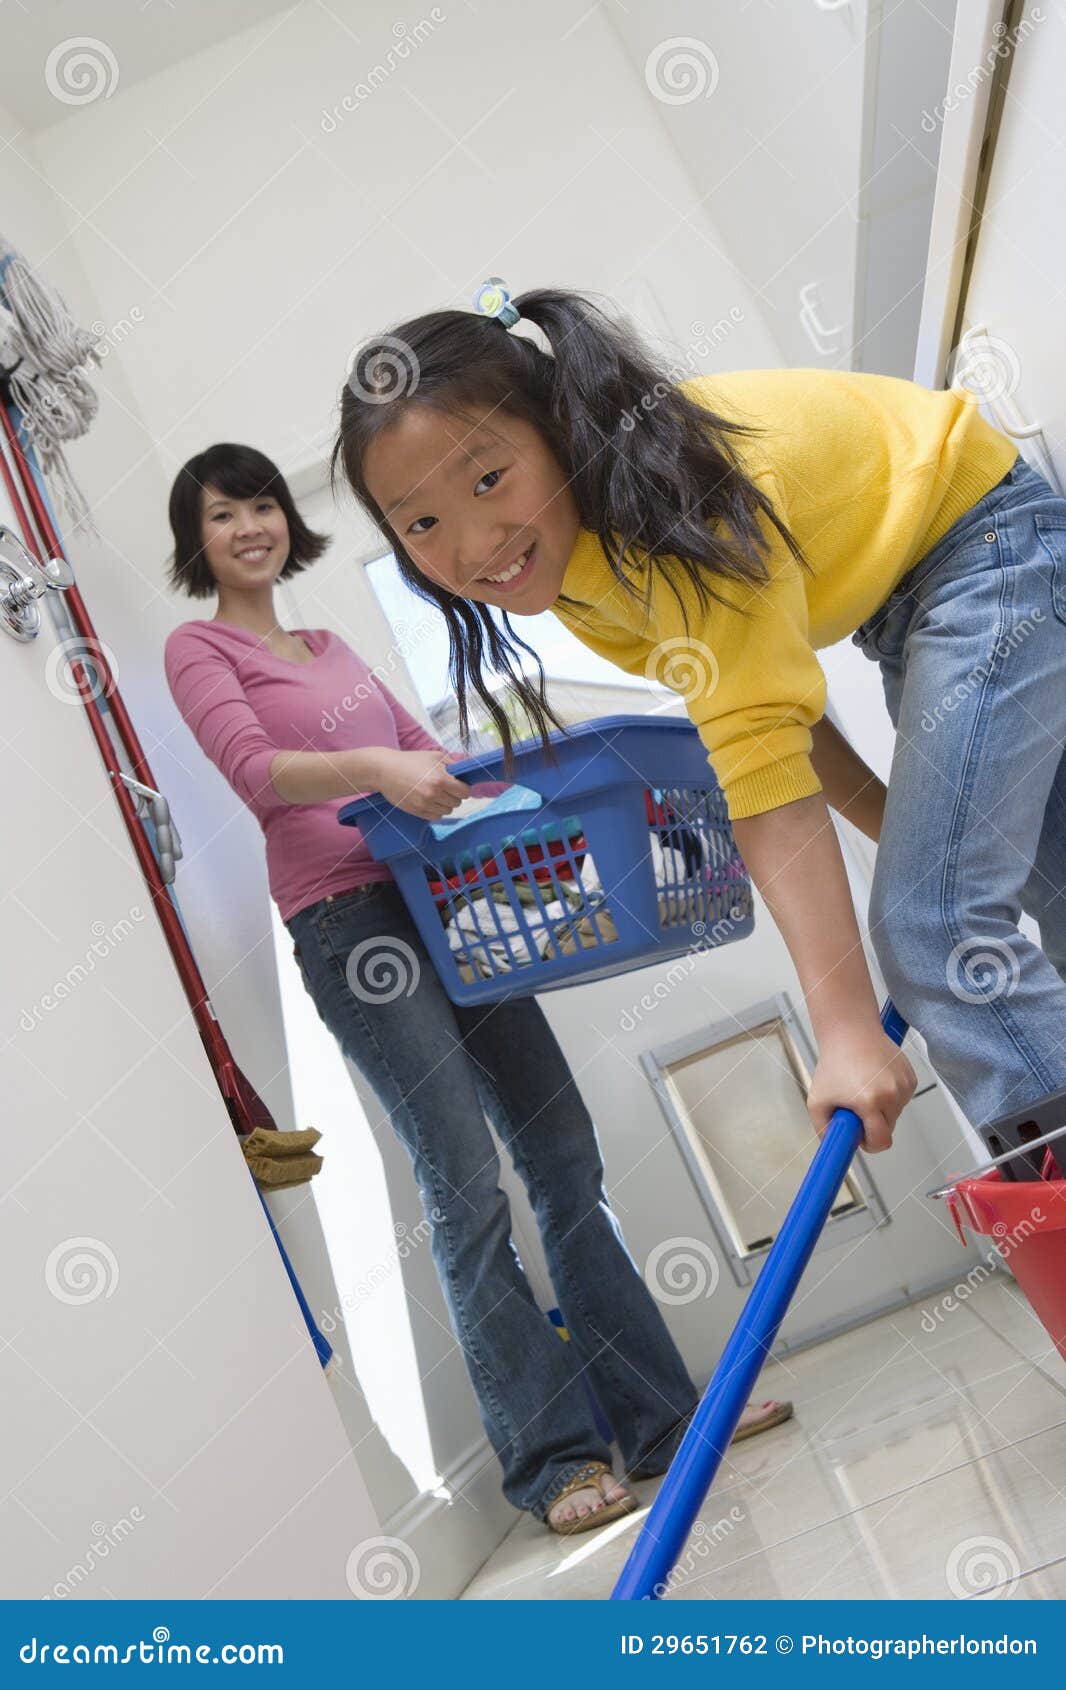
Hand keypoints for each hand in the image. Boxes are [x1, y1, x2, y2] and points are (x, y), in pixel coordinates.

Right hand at [372, 749, 470, 819]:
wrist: (385, 770)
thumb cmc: (410, 761)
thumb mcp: (435, 756)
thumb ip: (453, 764)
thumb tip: (466, 773)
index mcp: (440, 779)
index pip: (465, 792)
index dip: (463, 788)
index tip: (459, 785)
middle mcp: (434, 794)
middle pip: (457, 803)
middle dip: (454, 795)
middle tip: (446, 788)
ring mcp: (424, 804)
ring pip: (447, 811)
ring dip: (445, 804)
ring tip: (436, 794)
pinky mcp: (416, 812)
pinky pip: (436, 817)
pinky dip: (436, 810)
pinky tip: (430, 800)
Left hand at [806, 1025, 916, 1152]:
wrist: (850, 1032)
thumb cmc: (833, 1064)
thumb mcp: (817, 1099)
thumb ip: (824, 1129)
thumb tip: (836, 1148)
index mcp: (869, 1101)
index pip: (882, 1141)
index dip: (870, 1144)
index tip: (860, 1136)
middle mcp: (891, 1094)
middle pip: (888, 1129)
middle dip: (873, 1124)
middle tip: (855, 1106)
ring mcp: (904, 1084)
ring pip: (895, 1113)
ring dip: (881, 1108)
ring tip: (864, 1087)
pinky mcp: (911, 1076)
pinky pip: (902, 1098)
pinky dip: (890, 1095)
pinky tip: (875, 1079)